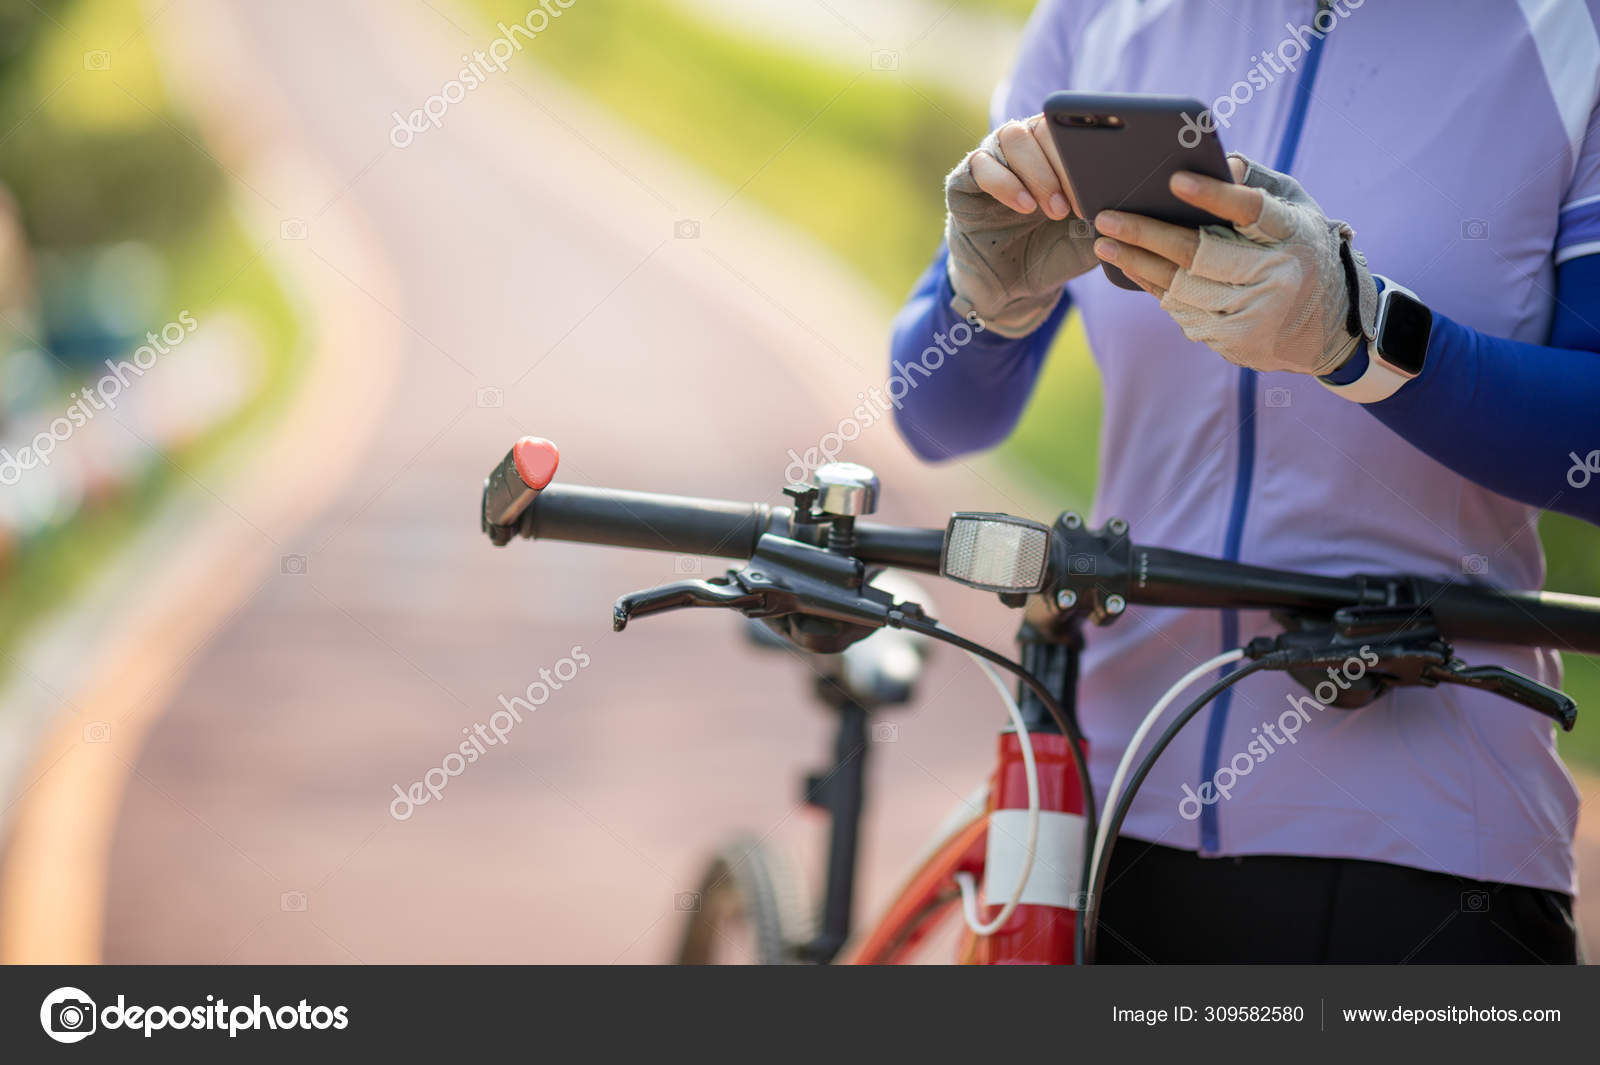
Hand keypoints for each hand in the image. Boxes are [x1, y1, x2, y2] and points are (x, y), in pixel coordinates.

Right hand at [944, 115, 1100, 336]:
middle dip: (1063, 162)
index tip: (1102, 183)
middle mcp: (1023, 147)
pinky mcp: (963, 182)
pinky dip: (1004, 182)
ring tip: (1053, 209)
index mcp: (1055, 150)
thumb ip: (1108, 208)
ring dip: (1037, 171)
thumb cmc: (1053, 253)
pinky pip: (980, 165)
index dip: (1087, 148)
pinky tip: (1024, 206)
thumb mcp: (1090, 233)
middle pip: (1041, 126)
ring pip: (1012, 137)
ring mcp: (992, 161)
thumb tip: (1134, 190)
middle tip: (1076, 203)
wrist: (1012, 289)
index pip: (1071, 126)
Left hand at [1089, 154, 1376, 376]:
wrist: (1330, 328)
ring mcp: (1252, 316)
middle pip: (1199, 254)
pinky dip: (1154, 288)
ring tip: (1105, 244)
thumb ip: (1258, 185)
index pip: (1250, 211)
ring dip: (1136, 264)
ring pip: (1180, 288)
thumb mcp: (1297, 212)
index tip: (1174, 180)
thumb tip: (1219, 163)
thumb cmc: (1304, 253)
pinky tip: (1131, 268)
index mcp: (1293, 235)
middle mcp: (1275, 277)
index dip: (1212, 196)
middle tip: (1107, 218)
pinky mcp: (1233, 342)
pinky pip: (1182, 312)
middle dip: (1146, 235)